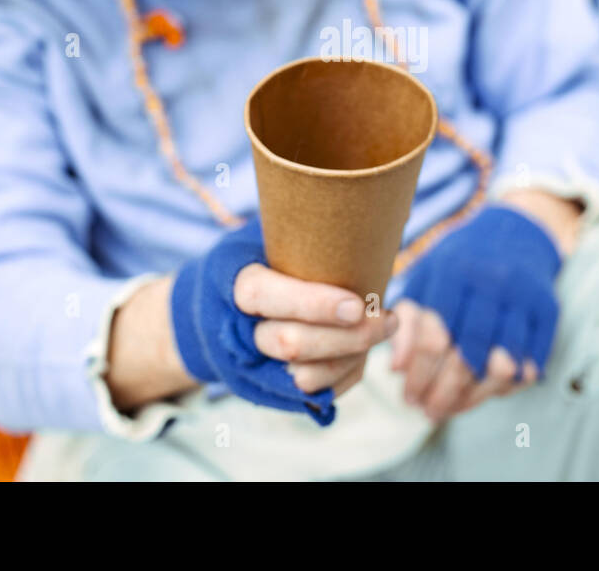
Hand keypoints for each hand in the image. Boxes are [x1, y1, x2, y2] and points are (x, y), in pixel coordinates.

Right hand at [170, 217, 397, 424]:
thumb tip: (365, 205)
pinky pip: (317, 394)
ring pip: (306, 377)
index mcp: (232, 284)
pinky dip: (347, 373)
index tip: (356, 304)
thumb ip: (299, 232)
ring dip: (352, 357)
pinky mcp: (270, 389)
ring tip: (384, 328)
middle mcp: (238, 332)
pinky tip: (365, 348)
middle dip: (347, 336)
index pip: (264, 296)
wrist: (210, 311)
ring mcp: (253, 365)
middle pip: (291, 344)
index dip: (312, 304)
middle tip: (388, 316)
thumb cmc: (253, 261)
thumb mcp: (262, 236)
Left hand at [389, 205, 560, 422]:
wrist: (516, 229)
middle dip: (443, 393)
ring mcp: (522, 295)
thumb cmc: (460, 260)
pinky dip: (510, 385)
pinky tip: (488, 394)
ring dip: (474, 398)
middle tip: (427, 411)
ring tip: (452, 410)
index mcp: (452, 270)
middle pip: (466, 356)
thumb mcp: (427, 276)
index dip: (418, 375)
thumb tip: (396, 368)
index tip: (407, 397)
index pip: (433, 338)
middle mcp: (489, 280)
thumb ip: (408, 318)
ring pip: (501, 366)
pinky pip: (532, 361)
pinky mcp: (547, 308)